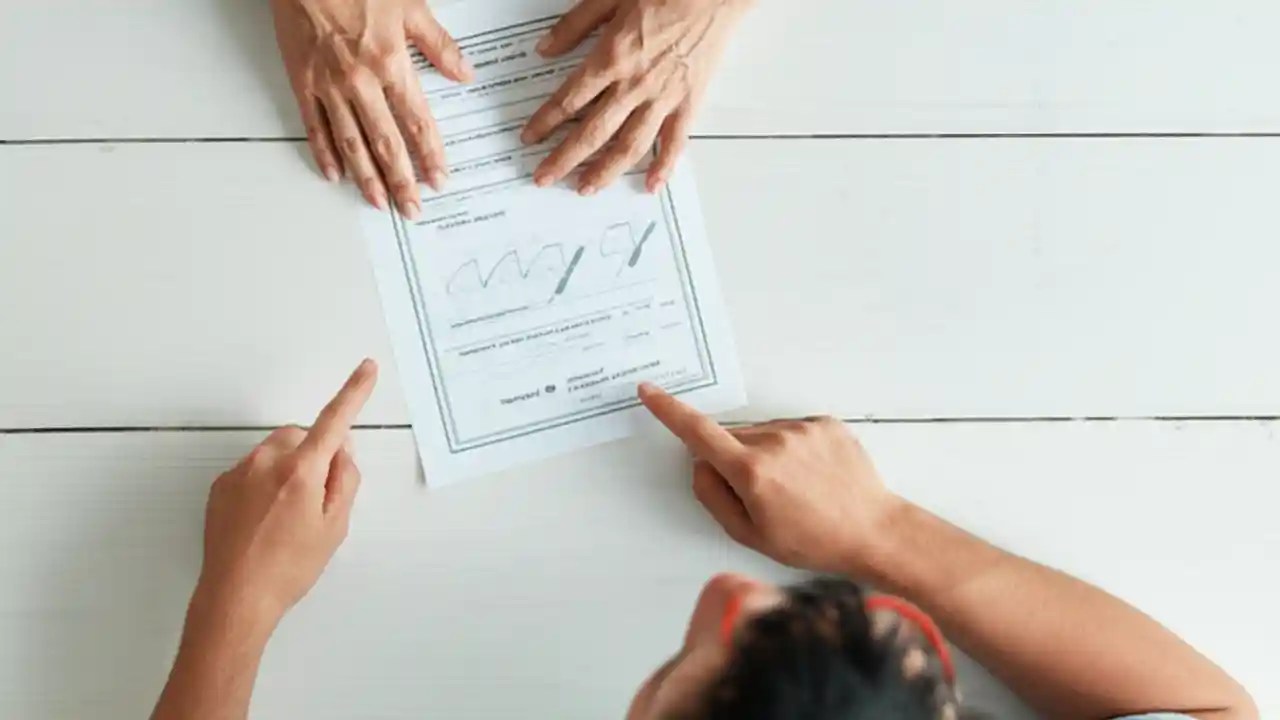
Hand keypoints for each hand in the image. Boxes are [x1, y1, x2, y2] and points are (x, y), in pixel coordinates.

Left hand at [194, 359, 377, 624]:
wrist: (235, 598)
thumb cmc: (290, 567)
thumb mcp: (334, 526)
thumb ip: (344, 479)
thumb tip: (341, 449)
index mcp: (301, 470)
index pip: (334, 421)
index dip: (354, 392)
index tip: (366, 368)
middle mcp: (267, 461)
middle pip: (302, 437)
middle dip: (314, 455)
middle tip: (317, 501)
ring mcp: (239, 472)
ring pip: (277, 453)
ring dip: (288, 470)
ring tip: (286, 518)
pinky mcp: (220, 485)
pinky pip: (253, 470)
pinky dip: (264, 484)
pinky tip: (264, 521)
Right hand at [270, 0, 473, 217]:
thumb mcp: (410, 5)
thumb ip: (439, 45)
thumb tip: (464, 74)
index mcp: (391, 63)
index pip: (417, 122)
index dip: (430, 155)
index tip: (439, 179)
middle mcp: (361, 82)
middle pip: (386, 142)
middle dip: (401, 180)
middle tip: (412, 208)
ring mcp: (329, 86)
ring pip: (351, 142)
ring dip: (366, 177)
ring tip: (378, 202)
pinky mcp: (302, 82)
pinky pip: (314, 126)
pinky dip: (325, 152)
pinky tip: (334, 174)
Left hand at [521, 0, 751, 194]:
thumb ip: (574, 25)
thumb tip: (545, 50)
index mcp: (612, 57)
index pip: (569, 99)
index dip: (545, 121)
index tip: (530, 137)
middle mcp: (635, 84)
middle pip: (593, 132)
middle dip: (564, 159)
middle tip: (543, 177)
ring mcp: (664, 97)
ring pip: (630, 146)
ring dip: (605, 171)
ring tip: (585, 188)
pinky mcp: (690, 102)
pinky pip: (675, 142)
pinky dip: (664, 167)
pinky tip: (650, 185)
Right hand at [638, 383, 902, 575]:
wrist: (873, 531)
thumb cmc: (811, 541)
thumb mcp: (750, 534)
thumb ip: (713, 497)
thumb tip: (700, 465)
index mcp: (752, 471)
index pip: (698, 433)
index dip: (668, 410)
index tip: (649, 391)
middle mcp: (775, 442)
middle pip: (732, 438)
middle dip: (734, 459)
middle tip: (763, 494)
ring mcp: (803, 429)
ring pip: (762, 434)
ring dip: (765, 454)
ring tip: (795, 487)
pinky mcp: (825, 423)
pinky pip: (791, 430)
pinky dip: (792, 448)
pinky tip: (811, 475)